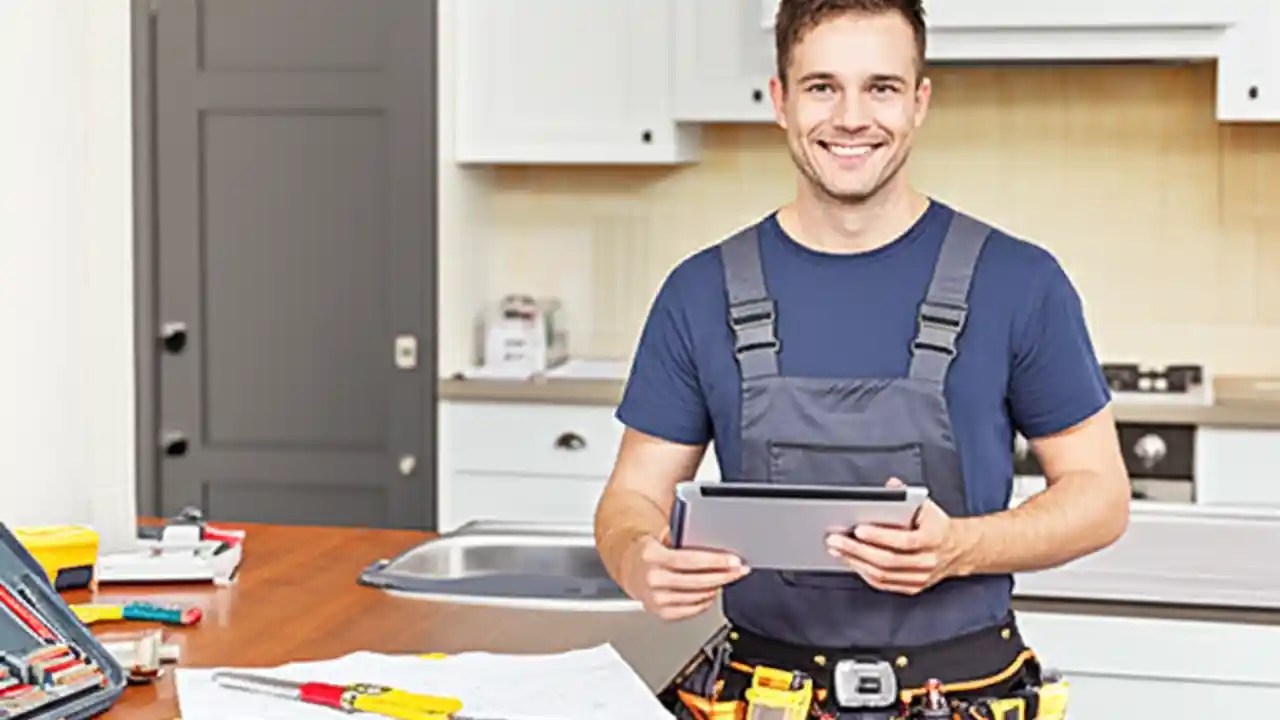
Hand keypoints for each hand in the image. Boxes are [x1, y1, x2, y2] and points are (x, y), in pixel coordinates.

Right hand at [621, 531, 749, 620]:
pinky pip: (691, 609)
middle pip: (698, 581)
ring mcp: (655, 599)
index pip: (691, 560)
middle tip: (739, 570)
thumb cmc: (649, 550)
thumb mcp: (662, 536)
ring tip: (727, 578)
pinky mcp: (660, 612)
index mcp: (652, 556)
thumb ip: (682, 538)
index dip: (716, 561)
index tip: (734, 561)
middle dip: (724, 575)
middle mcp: (653, 579)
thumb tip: (711, 541)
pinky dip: (705, 601)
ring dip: (716, 587)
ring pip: (697, 597)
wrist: (627, 567)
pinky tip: (711, 591)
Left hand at [824, 478, 972, 594]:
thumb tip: (891, 485)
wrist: (958, 549)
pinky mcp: (913, 587)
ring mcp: (921, 577)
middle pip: (888, 561)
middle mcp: (928, 561)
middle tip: (835, 540)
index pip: (904, 540)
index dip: (879, 536)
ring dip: (856, 563)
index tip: (858, 529)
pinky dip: (864, 573)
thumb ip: (906, 495)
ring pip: (883, 575)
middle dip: (857, 550)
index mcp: (934, 538)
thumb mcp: (926, 506)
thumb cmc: (936, 525)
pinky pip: (884, 584)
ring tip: (837, 550)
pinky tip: (851, 562)